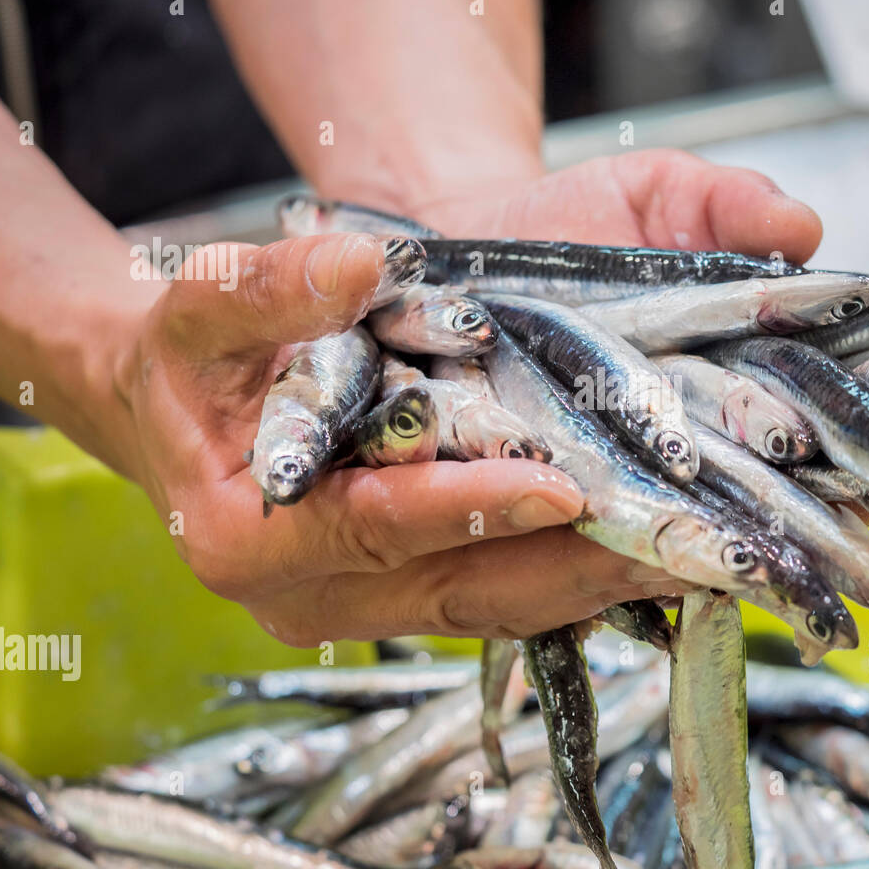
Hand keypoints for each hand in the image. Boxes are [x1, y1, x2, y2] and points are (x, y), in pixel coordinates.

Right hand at [117, 148, 824, 646]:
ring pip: (497, 608)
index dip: (471, 508)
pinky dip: (573, 576)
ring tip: (692, 554)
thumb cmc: (184, 360)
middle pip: (464, 591)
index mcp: (251, 537)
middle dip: (574, 569)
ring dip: (594, 582)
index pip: (380, 525)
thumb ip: (270, 288)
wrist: (176, 406)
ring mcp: (365, 607)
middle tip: (678, 545)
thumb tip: (356, 260)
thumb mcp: (205, 309)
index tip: (563, 486)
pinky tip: (647, 550)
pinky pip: (501, 597)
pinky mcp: (407, 597)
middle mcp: (312, 594)